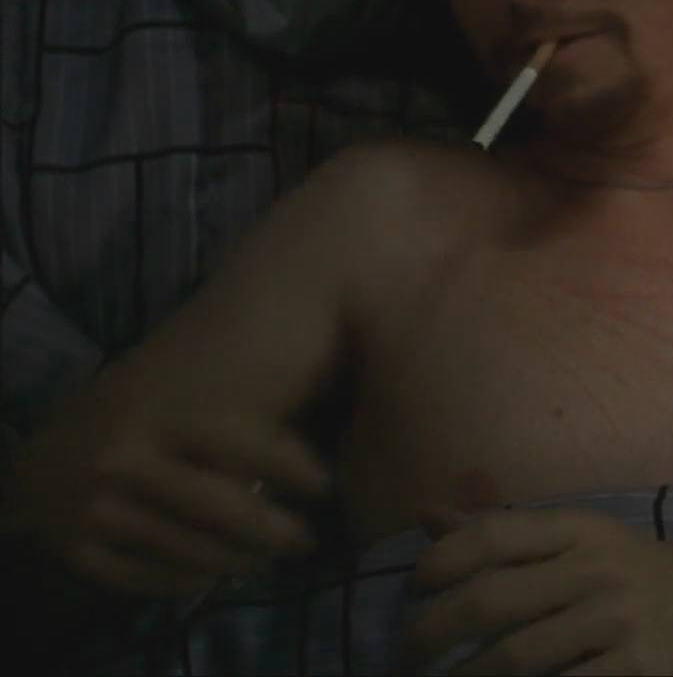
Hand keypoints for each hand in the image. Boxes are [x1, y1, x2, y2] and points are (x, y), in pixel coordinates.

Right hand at [2, 378, 328, 598]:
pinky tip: (210, 575)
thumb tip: (321, 405)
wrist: (50, 447)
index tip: (326, 486)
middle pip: (222, 510)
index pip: (244, 445)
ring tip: (268, 560)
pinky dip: (184, 580)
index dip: (294, 470)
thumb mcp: (187, 388)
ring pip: (189, 550)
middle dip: (275, 530)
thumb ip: (240, 406)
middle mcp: (125, 461)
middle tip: (305, 540)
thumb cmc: (140, 409)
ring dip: (238, 560)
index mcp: (160, 414)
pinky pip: (144, 578)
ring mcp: (95, 508)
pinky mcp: (76, 549)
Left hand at [408, 507, 672, 674]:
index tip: (414, 591)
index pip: (489, 536)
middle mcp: (596, 568)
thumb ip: (509, 533)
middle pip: (488, 600)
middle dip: (430, 633)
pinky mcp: (635, 668)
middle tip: (408, 654)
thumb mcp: (587, 543)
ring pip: (512, 656)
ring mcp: (616, 620)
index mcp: (582, 529)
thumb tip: (427, 515)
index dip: (436, 565)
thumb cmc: (649, 579)